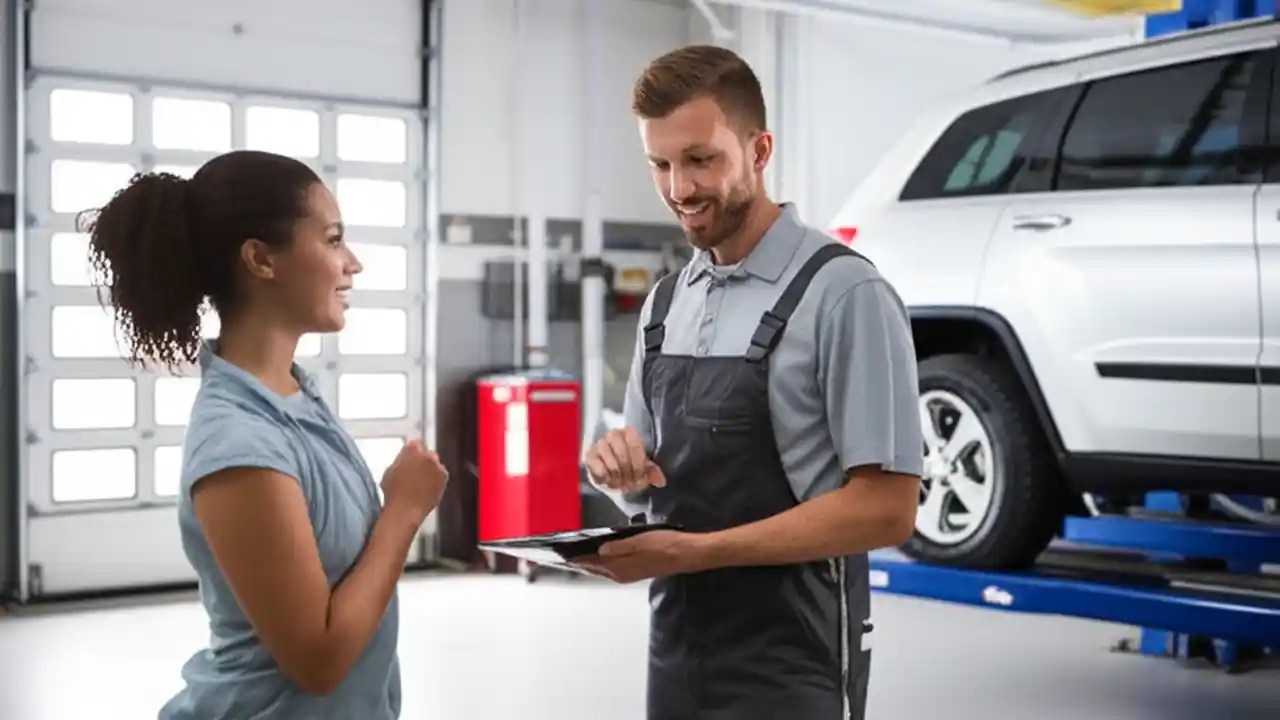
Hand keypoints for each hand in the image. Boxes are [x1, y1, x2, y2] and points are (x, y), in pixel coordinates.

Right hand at [380, 439, 448, 525]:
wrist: (405, 510)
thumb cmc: (394, 493)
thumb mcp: (390, 471)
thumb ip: (400, 461)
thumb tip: (404, 459)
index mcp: (411, 450)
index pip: (414, 443)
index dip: (411, 452)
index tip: (410, 457)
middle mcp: (427, 455)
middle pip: (427, 453)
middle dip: (422, 460)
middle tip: (415, 471)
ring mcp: (437, 466)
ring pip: (435, 464)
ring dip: (430, 469)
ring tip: (421, 482)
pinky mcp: (444, 477)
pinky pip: (440, 474)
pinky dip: (436, 479)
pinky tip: (427, 488)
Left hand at [572, 530, 710, 583]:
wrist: (687, 554)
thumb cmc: (664, 545)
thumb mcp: (640, 541)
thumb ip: (618, 547)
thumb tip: (599, 550)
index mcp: (620, 568)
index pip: (591, 564)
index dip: (576, 559)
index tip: (560, 554)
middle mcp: (621, 574)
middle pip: (595, 568)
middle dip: (579, 561)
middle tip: (563, 553)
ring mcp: (629, 574)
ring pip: (603, 569)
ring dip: (590, 562)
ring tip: (577, 551)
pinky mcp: (636, 570)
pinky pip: (612, 567)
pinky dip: (602, 561)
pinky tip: (600, 553)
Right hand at [585, 428, 666, 493]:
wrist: (609, 469)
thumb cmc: (628, 465)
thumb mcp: (642, 467)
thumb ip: (652, 472)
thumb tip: (661, 481)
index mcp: (629, 433)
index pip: (635, 445)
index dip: (639, 464)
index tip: (640, 477)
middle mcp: (613, 434)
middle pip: (622, 454)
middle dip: (628, 472)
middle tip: (631, 483)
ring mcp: (600, 444)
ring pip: (611, 463)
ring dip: (618, 477)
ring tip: (621, 484)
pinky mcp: (590, 455)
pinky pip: (599, 468)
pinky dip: (607, 478)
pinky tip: (610, 481)